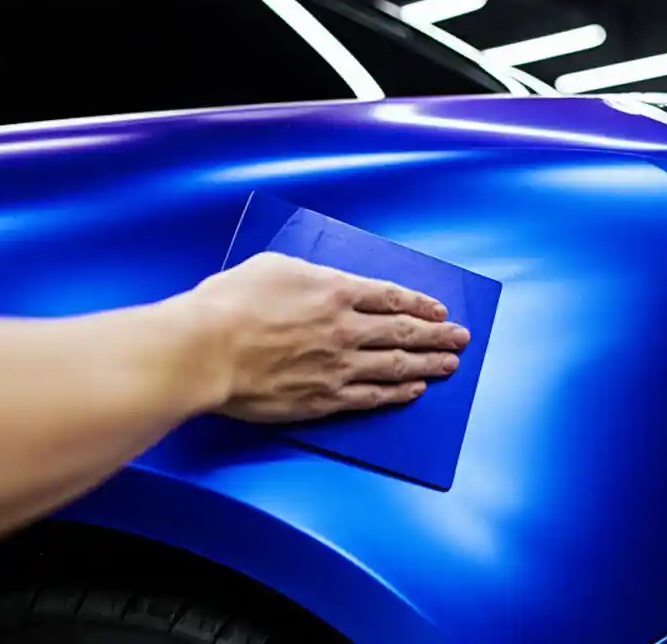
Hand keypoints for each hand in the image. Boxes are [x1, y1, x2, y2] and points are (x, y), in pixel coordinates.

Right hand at [170, 252, 469, 422]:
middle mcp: (346, 328)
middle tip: (462, 338)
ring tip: (450, 364)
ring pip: (396, 365)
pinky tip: (414, 390)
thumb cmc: (228, 304)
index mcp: (335, 291)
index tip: (440, 310)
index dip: (421, 304)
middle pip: (404, 331)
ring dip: (428, 364)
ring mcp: (339, 366)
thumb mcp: (272, 267)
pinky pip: (372, 396)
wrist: (205, 351)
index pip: (392, 297)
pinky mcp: (325, 398)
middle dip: (438, 335)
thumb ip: (307, 275)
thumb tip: (321, 282)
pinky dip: (398, 393)